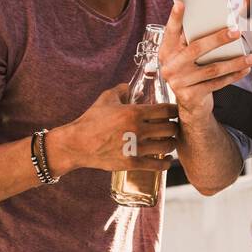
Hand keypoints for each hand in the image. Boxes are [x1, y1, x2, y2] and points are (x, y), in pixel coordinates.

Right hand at [48, 82, 178, 173]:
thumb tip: (129, 86)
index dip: (174, 111)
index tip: (175, 113)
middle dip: (174, 127)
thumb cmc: (91, 120)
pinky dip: (166, 163)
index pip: (167, 110)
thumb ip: (121, 90)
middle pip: (170, 128)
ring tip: (170, 142)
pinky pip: (157, 164)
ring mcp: (135, 148)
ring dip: (171, 144)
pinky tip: (167, 159)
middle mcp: (137, 129)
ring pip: (166, 146)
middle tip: (173, 128)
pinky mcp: (131, 163)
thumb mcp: (105, 99)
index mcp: (134, 112)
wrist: (77, 144)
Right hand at [160, 1, 251, 123]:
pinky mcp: (191, 95)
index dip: (175, 18)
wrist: (190, 104)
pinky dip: (233, 75)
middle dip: (218, 39)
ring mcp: (179, 82)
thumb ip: (196, 39)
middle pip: (196, 49)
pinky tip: (245, 69)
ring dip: (235, 62)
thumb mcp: (187, 55)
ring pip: (212, 69)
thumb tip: (224, 19)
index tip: (181, 3)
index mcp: (167, 51)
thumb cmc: (192, 71)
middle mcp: (170, 66)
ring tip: (251, 56)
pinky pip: (217, 83)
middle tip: (237, 31)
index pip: (170, 31)